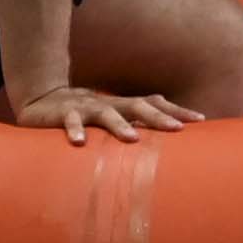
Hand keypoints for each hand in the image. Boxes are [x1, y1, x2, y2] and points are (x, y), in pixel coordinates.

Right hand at [11, 80, 195, 143]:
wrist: (42, 100)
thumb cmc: (85, 114)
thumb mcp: (112, 119)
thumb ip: (134, 126)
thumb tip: (166, 141)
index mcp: (122, 105)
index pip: (154, 104)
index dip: (176, 110)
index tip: (200, 120)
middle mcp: (108, 103)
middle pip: (137, 106)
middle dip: (158, 116)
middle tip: (177, 128)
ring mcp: (86, 107)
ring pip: (106, 114)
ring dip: (119, 125)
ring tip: (132, 138)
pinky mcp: (63, 114)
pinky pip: (70, 121)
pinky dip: (74, 130)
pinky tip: (79, 143)